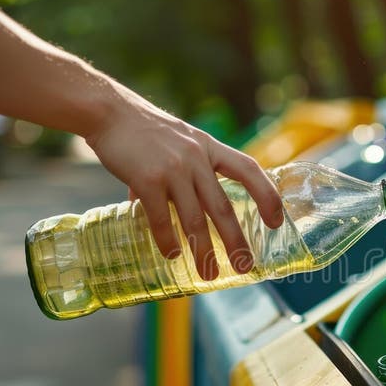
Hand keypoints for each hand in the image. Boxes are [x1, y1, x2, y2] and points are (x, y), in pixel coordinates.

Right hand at [85, 91, 283, 280]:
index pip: (249, 170)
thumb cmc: (143, 131)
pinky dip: (167, 240)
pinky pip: (160, 217)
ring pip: (194, 219)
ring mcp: (172, 168)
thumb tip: (172, 211)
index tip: (276, 221)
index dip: (266, 196)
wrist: (108, 111)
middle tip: (245, 267)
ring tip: (208, 274)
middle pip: (223, 206)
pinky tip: (171, 256)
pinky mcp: (147, 178)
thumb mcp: (179, 141)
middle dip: (236, 241)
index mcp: (209, 147)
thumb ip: (185, 173)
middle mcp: (196, 158)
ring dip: (203, 251)